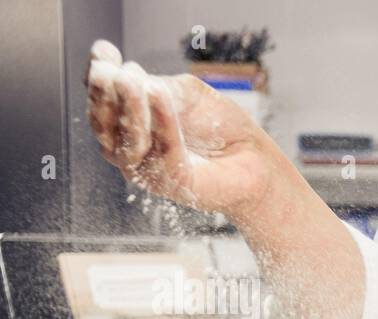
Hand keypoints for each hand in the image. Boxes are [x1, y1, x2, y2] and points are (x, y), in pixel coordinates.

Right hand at [85, 40, 278, 217]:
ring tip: (133, 81)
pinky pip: (160, 151)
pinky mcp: (171, 183)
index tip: (105, 50)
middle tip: (117, 71)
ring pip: (125, 140)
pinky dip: (160, 123)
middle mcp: (130, 146)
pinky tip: (158, 96)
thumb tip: (131, 76)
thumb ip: (158, 86)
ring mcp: (147, 169)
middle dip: (107, 93)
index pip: (101, 98)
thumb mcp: (186, 94)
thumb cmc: (221, 127)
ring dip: (129, 107)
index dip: (97, 74)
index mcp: (129, 120)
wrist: (255, 159)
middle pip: (103, 120)